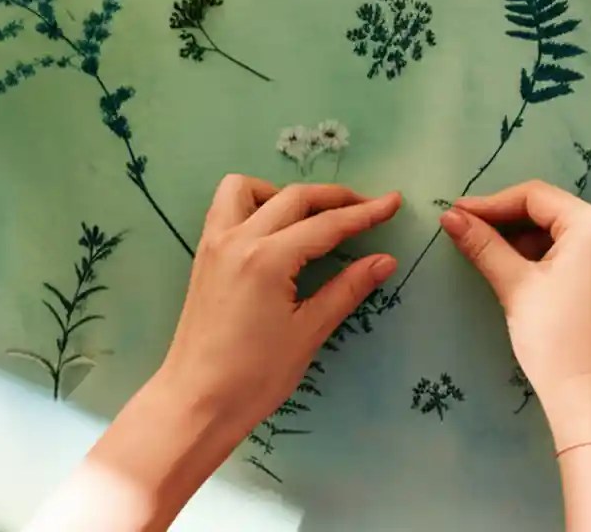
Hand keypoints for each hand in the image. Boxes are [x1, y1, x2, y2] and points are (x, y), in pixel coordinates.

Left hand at [28, 175, 401, 531]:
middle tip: (367, 206)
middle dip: (334, 197)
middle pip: (294, 198)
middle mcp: (238, 238)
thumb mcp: (308, 332)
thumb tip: (385, 260)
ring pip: (247, 189)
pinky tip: (274, 232)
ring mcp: (215, 243)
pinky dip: (254, 204)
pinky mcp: (203, 255)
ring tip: (309, 218)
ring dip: (283, 193)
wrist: (196, 402)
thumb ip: (347, 289)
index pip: (326, 225)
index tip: (393, 202)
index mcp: (268, 258)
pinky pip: (226, 208)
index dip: (364, 213)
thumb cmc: (255, 376)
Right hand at [438, 180, 590, 450]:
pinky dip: (549, 256)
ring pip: (565, 233)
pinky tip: (520, 271)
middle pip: (553, 211)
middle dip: (508, 221)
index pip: (536, 196)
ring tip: (488, 254)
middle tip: (467, 233)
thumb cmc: (556, 340)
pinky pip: (581, 253)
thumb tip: (450, 216)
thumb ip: (483, 244)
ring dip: (526, 240)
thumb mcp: (516, 286)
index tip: (456, 214)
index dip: (491, 203)